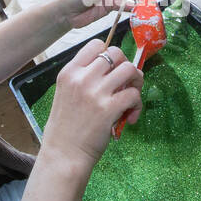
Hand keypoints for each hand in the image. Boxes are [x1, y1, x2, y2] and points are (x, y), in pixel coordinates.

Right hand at [41, 39, 143, 167]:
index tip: (112, 70)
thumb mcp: (65, 95)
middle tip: (125, 84)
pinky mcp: (109, 108)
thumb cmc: (64, 130)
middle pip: (116, 53)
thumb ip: (83, 80)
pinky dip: (137, 105)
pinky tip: (130, 118)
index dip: (110, 54)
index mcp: (69, 72)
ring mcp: (96, 92)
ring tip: (131, 99)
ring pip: (129, 69)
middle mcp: (82, 77)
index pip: (96, 44)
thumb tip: (112, 72)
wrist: (62, 156)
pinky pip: (134, 95)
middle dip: (126, 66)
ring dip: (136, 83)